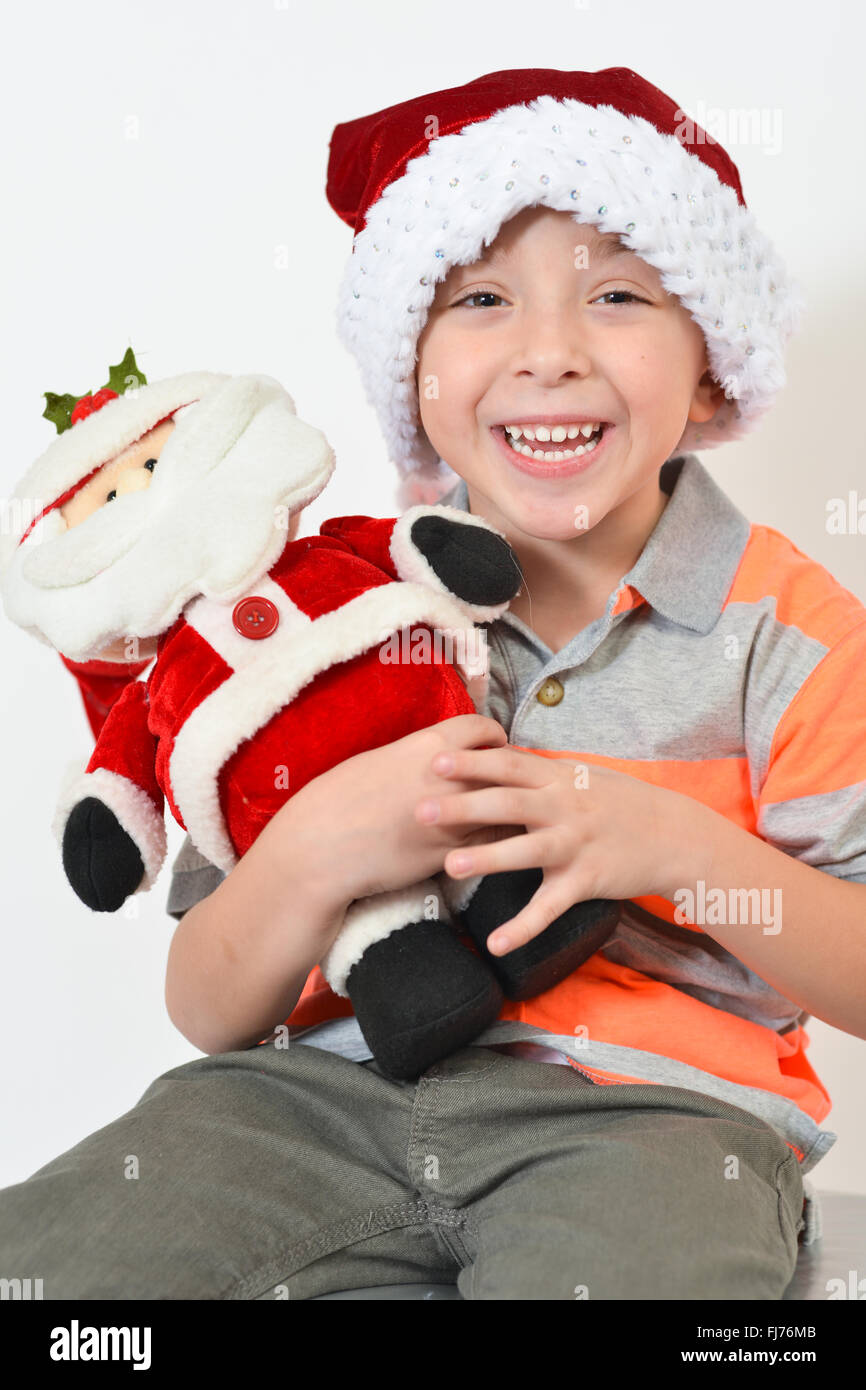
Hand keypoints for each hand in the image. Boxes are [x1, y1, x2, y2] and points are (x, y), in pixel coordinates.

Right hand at [272, 714, 515, 911]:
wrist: (321, 846)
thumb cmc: (338, 800)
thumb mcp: (378, 760)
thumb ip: (414, 754)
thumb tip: (432, 753)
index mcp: (426, 746)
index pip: (481, 728)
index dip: (494, 736)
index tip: (497, 744)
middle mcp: (448, 775)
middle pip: (503, 766)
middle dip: (513, 771)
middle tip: (515, 778)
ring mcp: (454, 815)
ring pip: (506, 805)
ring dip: (513, 806)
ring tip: (515, 808)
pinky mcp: (452, 851)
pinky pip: (493, 841)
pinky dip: (501, 838)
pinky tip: (499, 839)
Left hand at [414, 746, 711, 954]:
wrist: (672, 835)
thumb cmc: (616, 802)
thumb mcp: (578, 776)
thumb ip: (536, 770)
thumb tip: (490, 754)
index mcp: (558, 779)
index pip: (508, 765)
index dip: (472, 762)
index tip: (434, 761)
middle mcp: (564, 808)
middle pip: (508, 803)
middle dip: (463, 806)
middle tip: (420, 810)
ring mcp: (575, 845)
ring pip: (526, 852)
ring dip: (487, 859)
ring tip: (449, 865)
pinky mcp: (586, 882)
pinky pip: (550, 908)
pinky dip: (523, 928)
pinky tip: (495, 944)